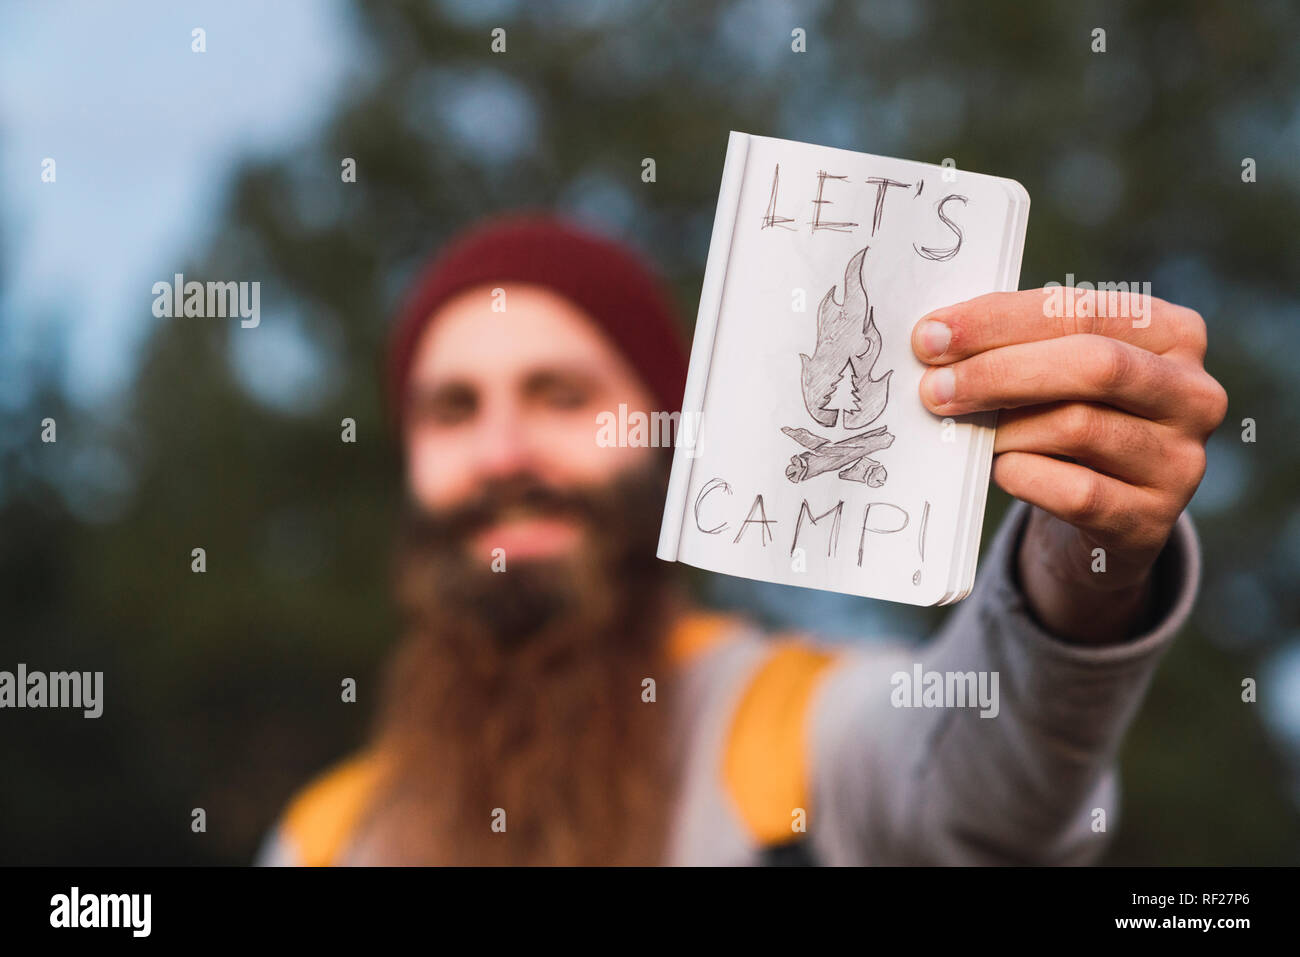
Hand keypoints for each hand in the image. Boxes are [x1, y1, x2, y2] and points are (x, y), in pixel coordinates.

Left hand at [911, 288, 1227, 643]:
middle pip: (1092, 365)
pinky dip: (1024, 475)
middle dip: (999, 372)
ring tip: (970, 431)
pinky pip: (1075, 492)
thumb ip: (1018, 344)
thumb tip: (937, 339)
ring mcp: (1182, 462)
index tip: (930, 336)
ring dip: (1006, 428)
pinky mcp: (1152, 521)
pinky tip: (1002, 468)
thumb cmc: (1068, 418)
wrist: (1102, 515)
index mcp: (1173, 334)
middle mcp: (1194, 394)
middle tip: (933, 388)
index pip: (1081, 310)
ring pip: (1078, 427)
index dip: (999, 321)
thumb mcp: (1058, 369)